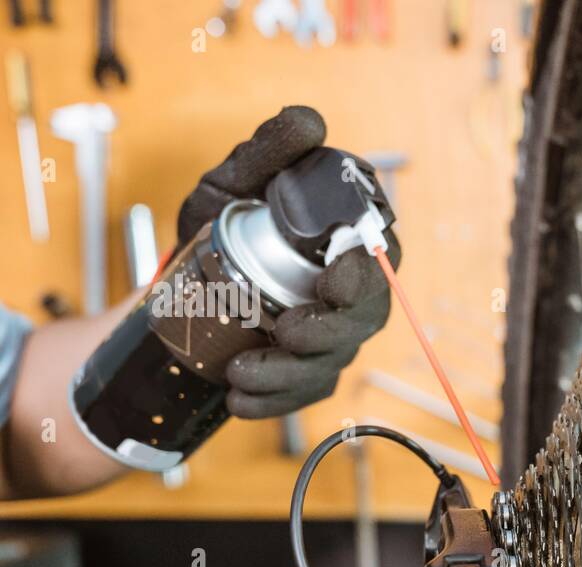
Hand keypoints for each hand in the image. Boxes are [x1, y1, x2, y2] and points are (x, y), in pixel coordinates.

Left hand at [177, 106, 400, 418]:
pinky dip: (271, 402)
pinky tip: (238, 398)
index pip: (379, 258)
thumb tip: (308, 123)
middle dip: (330, 332)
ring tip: (241, 371)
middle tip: (287, 330)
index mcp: (344, 244)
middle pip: (366, 320)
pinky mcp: (308, 375)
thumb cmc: (217, 233)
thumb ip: (268, 153)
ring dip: (290, 374)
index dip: (365, 272)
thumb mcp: (231, 185)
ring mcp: (332, 339)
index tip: (334, 277)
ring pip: (332, 363)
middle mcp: (350, 295)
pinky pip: (303, 395)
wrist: (177, 291)